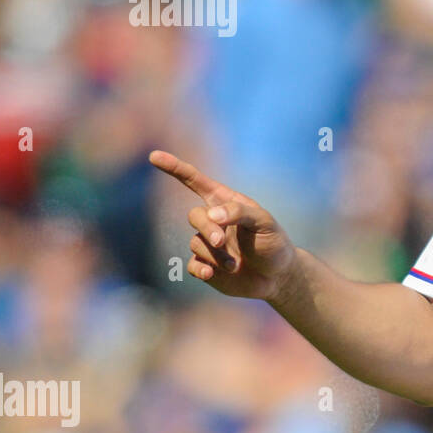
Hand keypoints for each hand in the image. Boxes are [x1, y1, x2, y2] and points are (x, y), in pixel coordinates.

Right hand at [149, 150, 297, 300]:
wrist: (278, 276)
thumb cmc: (273, 243)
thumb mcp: (264, 222)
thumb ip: (240, 212)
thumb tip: (212, 215)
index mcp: (226, 203)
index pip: (196, 182)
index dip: (175, 168)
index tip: (154, 156)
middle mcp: (213, 221)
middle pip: (194, 216)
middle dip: (207, 228)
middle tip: (221, 241)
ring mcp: (207, 244)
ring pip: (196, 244)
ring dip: (216, 255)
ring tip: (235, 264)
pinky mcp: (205, 265)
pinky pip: (192, 265)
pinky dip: (201, 269)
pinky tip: (212, 274)